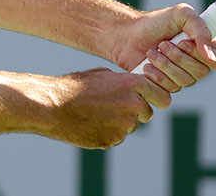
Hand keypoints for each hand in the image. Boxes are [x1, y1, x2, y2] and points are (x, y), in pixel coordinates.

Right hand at [42, 68, 171, 148]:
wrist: (52, 107)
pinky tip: (91, 123)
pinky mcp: (113, 140)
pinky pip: (117, 137)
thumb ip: (123, 83)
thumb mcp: (101, 75)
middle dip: (136, 111)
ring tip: (97, 113)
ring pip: (131, 126)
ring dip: (120, 122)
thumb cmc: (74, 87)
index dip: (156, 97)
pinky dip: (108, 132)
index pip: (162, 96)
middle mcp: (133, 105)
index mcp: (133, 85)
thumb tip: (134, 88)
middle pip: (147, 113)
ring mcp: (124, 125)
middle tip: (117, 106)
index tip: (152, 99)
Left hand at [112, 3, 215, 90]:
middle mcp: (196, 63)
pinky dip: (157, 76)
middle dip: (178, 57)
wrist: (128, 36)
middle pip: (201, 73)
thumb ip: (200, 29)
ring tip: (151, 53)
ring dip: (166, 65)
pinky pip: (170, 90)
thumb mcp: (181, 14)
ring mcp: (182, 76)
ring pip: (185, 82)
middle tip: (163, 44)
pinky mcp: (167, 86)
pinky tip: (147, 66)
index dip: (204, 56)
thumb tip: (210, 55)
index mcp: (204, 45)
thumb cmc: (155, 23)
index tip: (184, 43)